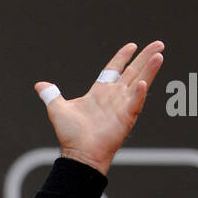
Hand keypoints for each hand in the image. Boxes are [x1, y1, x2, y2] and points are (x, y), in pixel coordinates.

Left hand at [34, 41, 164, 175]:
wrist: (78, 153)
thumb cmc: (70, 134)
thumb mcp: (57, 109)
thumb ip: (51, 95)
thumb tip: (40, 85)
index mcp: (100, 92)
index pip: (114, 69)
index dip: (122, 57)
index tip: (132, 46)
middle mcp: (114, 97)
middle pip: (133, 72)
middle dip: (145, 57)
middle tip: (158, 44)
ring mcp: (122, 106)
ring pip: (139, 82)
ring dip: (149, 69)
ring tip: (158, 55)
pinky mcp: (126, 117)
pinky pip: (135, 102)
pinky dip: (139, 93)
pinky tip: (144, 82)